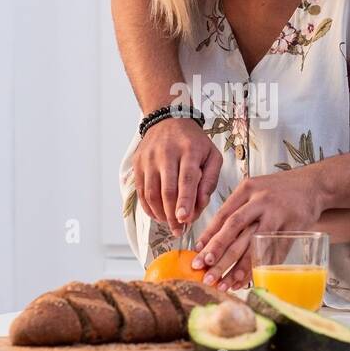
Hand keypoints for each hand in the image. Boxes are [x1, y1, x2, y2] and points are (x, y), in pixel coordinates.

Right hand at [132, 118, 222, 233]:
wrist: (168, 120)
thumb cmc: (194, 142)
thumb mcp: (212, 156)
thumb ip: (210, 180)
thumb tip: (201, 204)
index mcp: (189, 149)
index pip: (186, 178)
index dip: (185, 200)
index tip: (184, 219)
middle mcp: (166, 152)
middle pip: (167, 189)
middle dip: (172, 214)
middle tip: (179, 230)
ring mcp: (149, 158)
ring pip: (151, 192)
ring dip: (160, 213)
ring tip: (169, 224)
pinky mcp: (138, 163)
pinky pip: (141, 190)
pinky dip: (148, 206)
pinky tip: (158, 215)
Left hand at [192, 168, 325, 287]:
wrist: (313, 185)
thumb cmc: (278, 191)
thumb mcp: (254, 191)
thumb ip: (234, 210)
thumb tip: (209, 239)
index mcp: (247, 190)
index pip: (223, 215)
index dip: (209, 237)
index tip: (197, 255)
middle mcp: (261, 200)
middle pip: (235, 229)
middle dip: (218, 253)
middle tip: (205, 273)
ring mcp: (278, 214)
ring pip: (254, 243)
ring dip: (239, 266)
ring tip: (225, 284)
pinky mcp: (294, 227)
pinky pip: (275, 252)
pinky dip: (262, 268)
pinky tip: (250, 280)